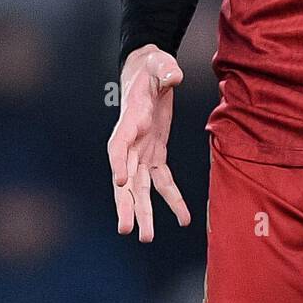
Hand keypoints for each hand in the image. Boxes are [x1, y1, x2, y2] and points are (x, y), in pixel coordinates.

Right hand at [108, 45, 190, 241]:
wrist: (149, 73)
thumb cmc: (152, 68)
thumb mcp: (160, 64)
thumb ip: (165, 69)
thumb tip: (175, 76)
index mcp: (129, 123)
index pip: (118, 147)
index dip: (118, 164)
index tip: (121, 182)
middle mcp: (131, 143)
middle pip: (124, 178)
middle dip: (125, 203)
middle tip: (126, 228)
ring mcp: (142, 152)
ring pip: (140, 188)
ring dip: (144, 212)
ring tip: (146, 238)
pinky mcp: (155, 155)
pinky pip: (163, 182)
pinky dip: (173, 200)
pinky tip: (184, 219)